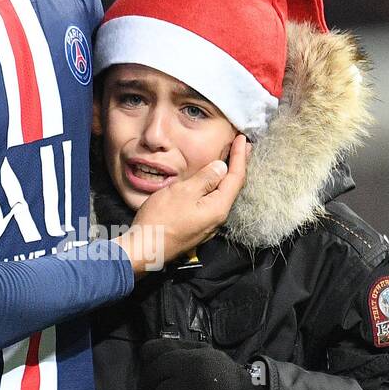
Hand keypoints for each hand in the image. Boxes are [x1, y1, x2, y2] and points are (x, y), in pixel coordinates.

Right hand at [113, 134, 250, 276]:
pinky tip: (210, 182)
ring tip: (230, 161)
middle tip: (244, 147)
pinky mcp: (196, 228)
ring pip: (222, 195)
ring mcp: (207, 225)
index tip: (244, 139)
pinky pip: (211, 203)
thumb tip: (222, 167)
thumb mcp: (183, 192)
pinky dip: (215, 187)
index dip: (240, 156)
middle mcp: (217, 218)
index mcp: (218, 208)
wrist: (145, 250)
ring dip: (226, 176)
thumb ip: (205, 178)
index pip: (236, 177)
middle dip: (238, 165)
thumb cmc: (161, 220)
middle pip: (232, 187)